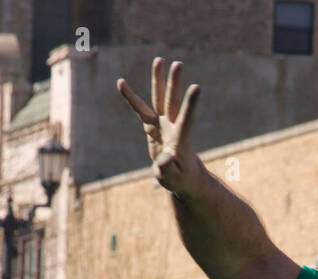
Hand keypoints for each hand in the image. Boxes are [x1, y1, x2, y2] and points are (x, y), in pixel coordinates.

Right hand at [117, 58, 203, 197]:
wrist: (182, 176)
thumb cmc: (181, 180)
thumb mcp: (173, 179)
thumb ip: (167, 170)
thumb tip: (162, 160)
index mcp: (180, 140)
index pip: (186, 119)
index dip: (191, 104)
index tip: (197, 87)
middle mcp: (172, 128)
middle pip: (172, 102)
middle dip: (174, 84)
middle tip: (178, 64)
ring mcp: (162, 125)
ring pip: (160, 99)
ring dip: (159, 80)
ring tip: (160, 59)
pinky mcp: (152, 127)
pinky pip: (140, 109)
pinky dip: (130, 97)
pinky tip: (121, 82)